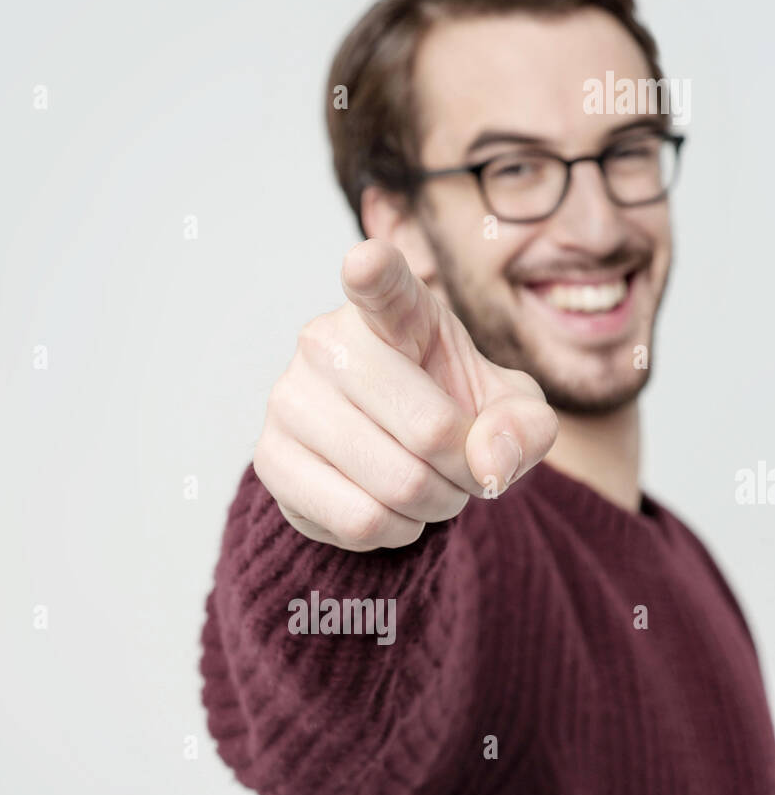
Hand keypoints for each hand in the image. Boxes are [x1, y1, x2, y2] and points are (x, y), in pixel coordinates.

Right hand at [253, 239, 558, 550]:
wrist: (388, 461)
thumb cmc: (449, 413)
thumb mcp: (509, 411)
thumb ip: (524, 426)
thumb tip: (489, 463)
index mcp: (392, 310)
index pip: (381, 286)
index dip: (374, 273)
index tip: (366, 263)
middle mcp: (326, 342)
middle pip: (428, 430)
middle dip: (465, 471)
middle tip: (461, 470)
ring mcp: (290, 400)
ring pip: (395, 485)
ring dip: (434, 506)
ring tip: (428, 490)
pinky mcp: (271, 459)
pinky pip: (358, 521)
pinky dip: (395, 531)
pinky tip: (392, 511)